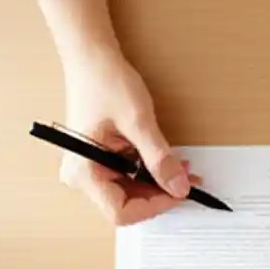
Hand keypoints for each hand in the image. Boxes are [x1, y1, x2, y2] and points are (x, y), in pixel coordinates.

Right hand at [60, 46, 194, 224]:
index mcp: (84, 171)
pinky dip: (149, 171)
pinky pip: (127, 176)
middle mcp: (82, 175)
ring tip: (182, 169)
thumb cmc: (104, 82)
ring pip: (129, 191)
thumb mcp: (138, 122)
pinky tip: (167, 161)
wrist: (90, 57)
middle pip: (126, 204)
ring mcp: (90, 168)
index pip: (121, 211)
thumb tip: (178, 186)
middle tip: (187, 180)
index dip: (153, 206)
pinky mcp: (100, 160)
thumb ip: (159, 159)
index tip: (178, 193)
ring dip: (157, 183)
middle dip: (159, 194)